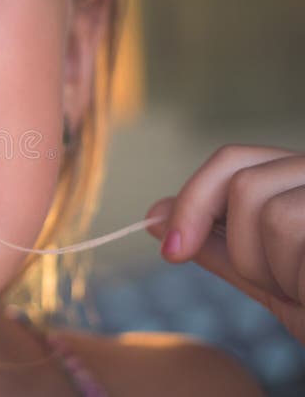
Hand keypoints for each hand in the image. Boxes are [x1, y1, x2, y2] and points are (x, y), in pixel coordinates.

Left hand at [145, 144, 304, 344]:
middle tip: (277, 283)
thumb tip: (154, 216)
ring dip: (276, 270)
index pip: (231, 160)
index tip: (170, 250)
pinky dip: (297, 277)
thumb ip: (214, 244)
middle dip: (243, 250)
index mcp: (298, 179)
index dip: (192, 201)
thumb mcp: (265, 276)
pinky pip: (296, 227)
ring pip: (270, 212)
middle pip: (242, 184)